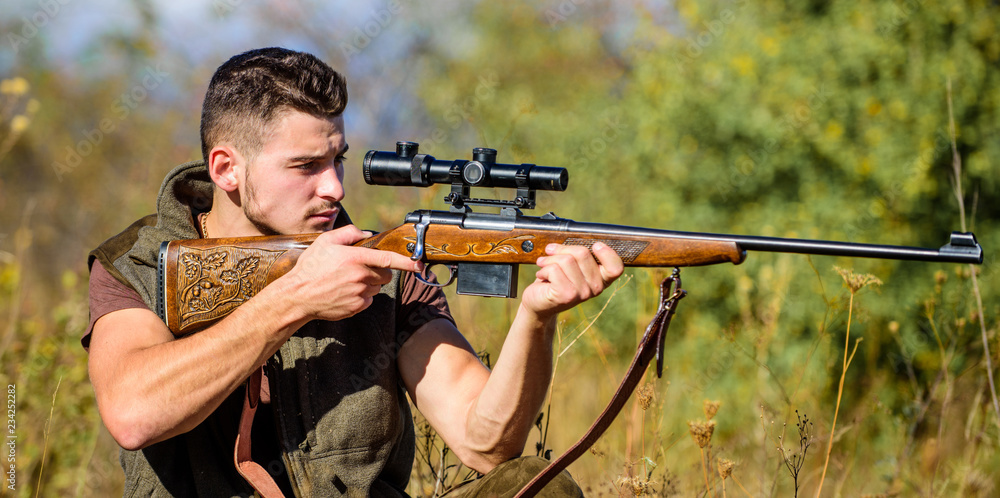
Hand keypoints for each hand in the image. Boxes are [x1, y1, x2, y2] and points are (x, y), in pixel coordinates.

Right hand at [281, 225, 423, 321]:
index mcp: (355, 258)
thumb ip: (349, 233)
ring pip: (377, 287)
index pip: (388, 259)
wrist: (298, 296)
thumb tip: (366, 234)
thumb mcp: (326, 242)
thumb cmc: (311, 267)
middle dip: (380, 270)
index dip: (407, 262)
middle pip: (386, 274)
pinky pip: (368, 299)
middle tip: (362, 267)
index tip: (420, 264)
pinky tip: (345, 291)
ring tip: (347, 280)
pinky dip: (362, 295)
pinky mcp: (357, 307)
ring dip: (370, 282)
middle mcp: (361, 276)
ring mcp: (360, 294)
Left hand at [520, 242, 623, 319]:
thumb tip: (570, 237)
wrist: (538, 302)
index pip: (616, 267)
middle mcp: (596, 288)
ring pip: (567, 260)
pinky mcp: (567, 296)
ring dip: (549, 259)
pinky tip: (542, 275)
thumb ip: (577, 254)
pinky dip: (543, 269)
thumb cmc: (554, 279)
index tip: (595, 245)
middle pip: (584, 253)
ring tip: (544, 264)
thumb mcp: (570, 264)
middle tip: (551, 252)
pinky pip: (554, 269)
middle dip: (562, 249)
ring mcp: (583, 293)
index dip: (608, 253)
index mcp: (601, 278)